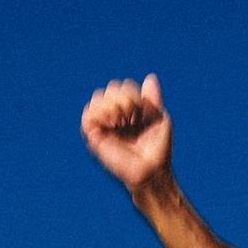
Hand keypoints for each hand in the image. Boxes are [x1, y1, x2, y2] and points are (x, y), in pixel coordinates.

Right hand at [81, 74, 172, 193]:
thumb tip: (149, 77)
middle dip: (123, 98)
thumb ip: (152, 100)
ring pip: (97, 98)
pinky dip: (98, 114)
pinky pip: (87, 115)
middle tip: (131, 117)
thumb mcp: (159, 119)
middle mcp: (116, 116)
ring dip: (111, 105)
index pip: (124, 87)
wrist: (151, 170)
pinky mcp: (95, 136)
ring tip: (119, 120)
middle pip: (110, 89)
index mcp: (131, 111)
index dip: (132, 94)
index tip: (141, 112)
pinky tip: (110, 123)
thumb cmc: (158, 150)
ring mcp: (105, 125)